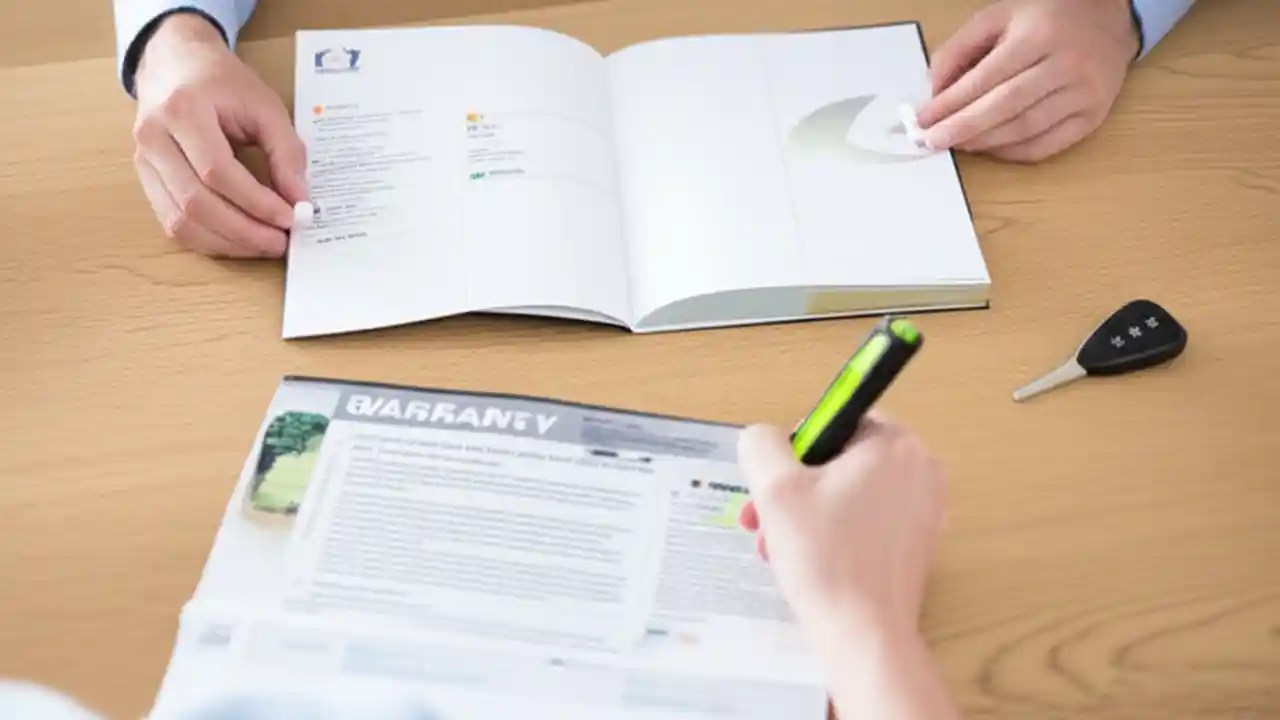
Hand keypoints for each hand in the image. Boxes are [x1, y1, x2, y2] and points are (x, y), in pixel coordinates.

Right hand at [132, 13, 306, 257]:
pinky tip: (237, 241)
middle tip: (281, 242)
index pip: (218, 172)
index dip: (256, 203)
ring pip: (180, 221)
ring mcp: (143, 161)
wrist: (174, 62)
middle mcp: (153, 138)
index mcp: (182, 110)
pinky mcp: (144, 179)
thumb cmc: (222, 82)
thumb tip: (299, 200)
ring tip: (263, 244)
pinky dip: (207, 240)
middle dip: (244, 231)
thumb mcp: (265, 105)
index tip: (290, 218)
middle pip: (196, 203)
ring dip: (226, 243)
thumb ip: (286, 151)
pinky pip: (171, 223)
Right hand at [737, 417, 944, 633]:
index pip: (836, 420)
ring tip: (780, 543)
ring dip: (808, 511)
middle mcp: (921, 469)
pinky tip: (808, 558)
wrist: (862, 633)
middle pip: (841, 459)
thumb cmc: (825, 558)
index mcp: (895, 444)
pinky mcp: (918, 543)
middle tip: (766, 516)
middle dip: (796, 487)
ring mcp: (925, 508)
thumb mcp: (775, 488)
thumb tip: (763, 437)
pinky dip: (835, 532)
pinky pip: (867, 520)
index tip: (778, 483)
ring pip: (850, 492)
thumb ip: (762, 445)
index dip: (798, 448)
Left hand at [916, 0, 1139, 162]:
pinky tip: (991, 147)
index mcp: (1039, 35)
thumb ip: (960, 49)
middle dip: (963, 128)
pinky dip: (1013, 152)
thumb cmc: (1047, 17)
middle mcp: (1066, 64)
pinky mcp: (1094, 116)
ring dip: (984, 142)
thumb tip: (934, 91)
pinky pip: (1047, 145)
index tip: (924, 120)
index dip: (951, 103)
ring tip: (958, 144)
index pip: (986, 78)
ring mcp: (1084, 93)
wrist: (1109, 18)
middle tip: (933, 141)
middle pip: (1005, 107)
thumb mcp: (999, 16)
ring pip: (1025, 129)